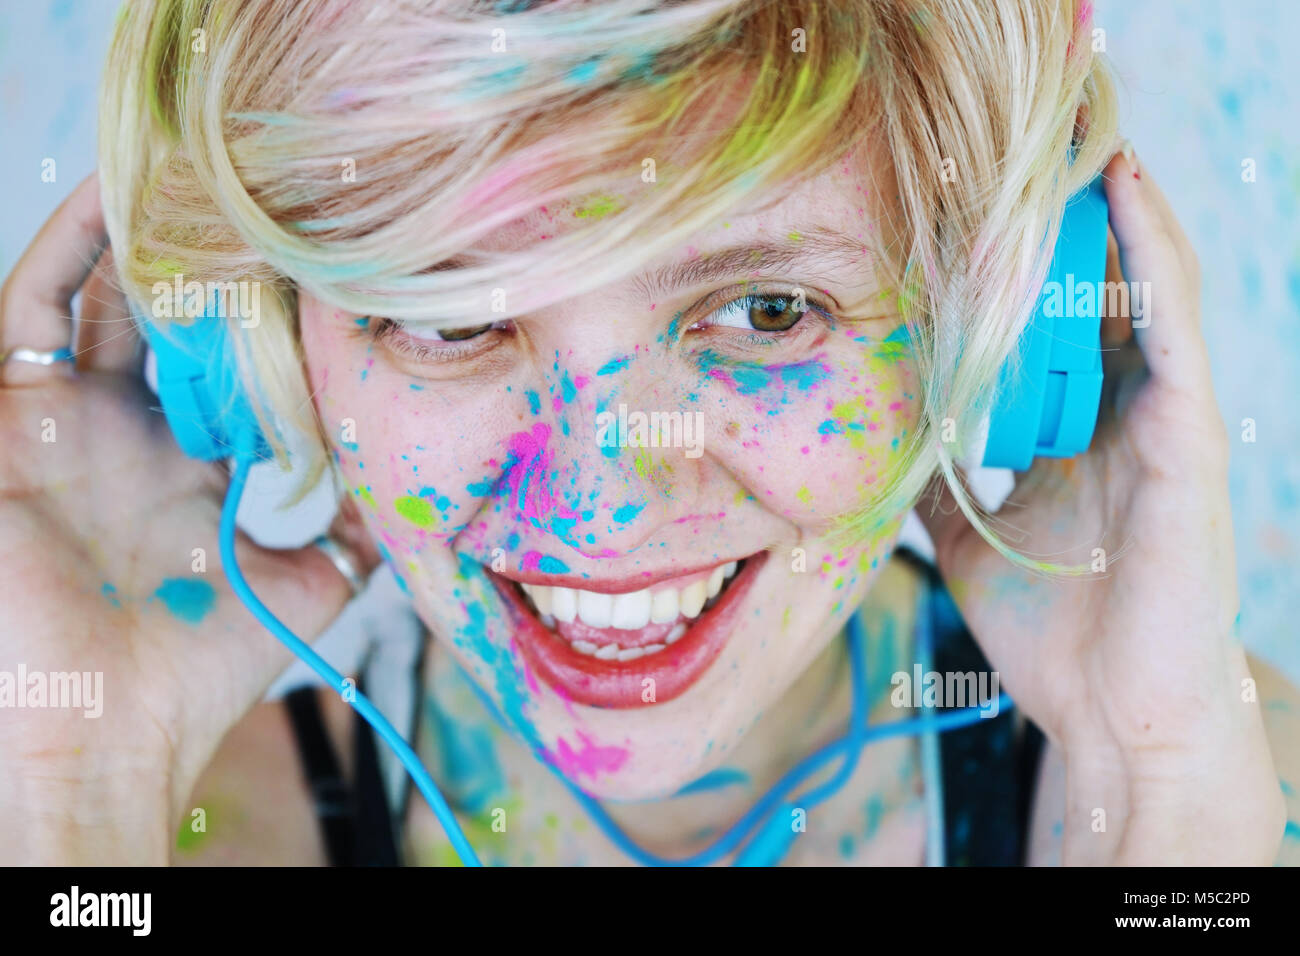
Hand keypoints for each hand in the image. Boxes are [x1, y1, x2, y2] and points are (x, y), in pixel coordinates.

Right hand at [0, 173, 376, 862]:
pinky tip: (120, 191)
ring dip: (151, 239)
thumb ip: (353, 539)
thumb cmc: (183, 678)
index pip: (235, 371)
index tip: (331, 265)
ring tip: (204, 173)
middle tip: (276, 202)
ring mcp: (64, 420)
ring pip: (105, 298)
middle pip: (174, 323)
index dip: (276, 320)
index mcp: (186, 473)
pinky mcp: (7, 411)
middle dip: (221, 266)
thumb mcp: (299, 590)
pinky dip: (70, 243)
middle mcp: (126, 437)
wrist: (91, 730)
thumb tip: (411, 497)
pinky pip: (30, 304)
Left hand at [919, 149, 1284, 863]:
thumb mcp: (973, 540)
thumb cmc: (1055, 630)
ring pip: (1146, 285)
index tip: (973, 204)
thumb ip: (944, 486)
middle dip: (1061, 220)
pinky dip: (1154, 252)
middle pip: (1100, 288)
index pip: (1058, 321)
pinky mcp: (1190, 437)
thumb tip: (891, 452)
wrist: (1113, 713)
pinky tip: (1125, 188)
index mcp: (1082, 431)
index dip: (1024, 259)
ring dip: (1109, 207)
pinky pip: (1177, 324)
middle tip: (1009, 150)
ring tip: (1070, 134)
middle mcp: (1128, 412)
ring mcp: (1165, 419)